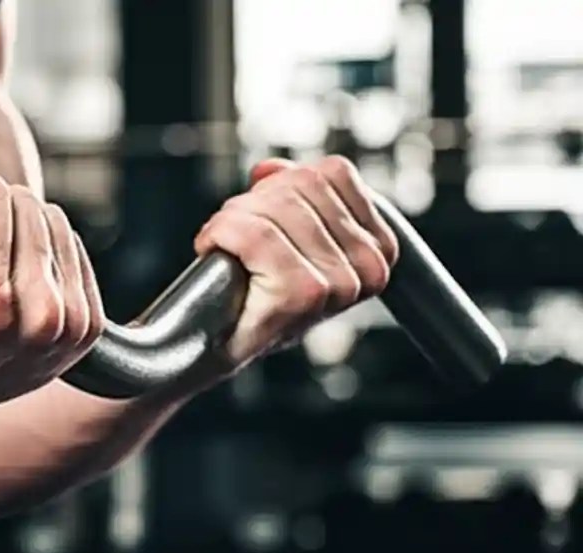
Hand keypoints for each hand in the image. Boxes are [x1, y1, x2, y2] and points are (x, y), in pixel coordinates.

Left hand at [194, 156, 399, 373]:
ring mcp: (338, 283)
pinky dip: (221, 233)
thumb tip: (270, 169)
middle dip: (254, 203)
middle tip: (236, 238)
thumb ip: (288, 193)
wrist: (211, 347)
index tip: (263, 219)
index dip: (283, 186)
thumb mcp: (284, 234)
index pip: (332, 173)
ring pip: (273, 206)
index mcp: (379, 248)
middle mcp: (368, 268)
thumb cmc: (250, 298)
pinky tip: (216, 251)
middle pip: (299, 186)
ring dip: (233, 219)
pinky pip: (253, 232)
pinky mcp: (302, 292)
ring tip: (228, 248)